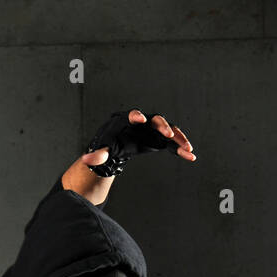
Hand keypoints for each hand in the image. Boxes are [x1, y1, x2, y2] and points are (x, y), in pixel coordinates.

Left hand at [81, 108, 195, 172]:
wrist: (119, 142)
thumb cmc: (110, 141)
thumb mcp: (104, 148)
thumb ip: (97, 154)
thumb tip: (86, 160)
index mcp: (127, 121)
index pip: (132, 116)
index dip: (136, 116)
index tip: (141, 119)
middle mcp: (144, 122)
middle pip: (155, 120)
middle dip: (161, 126)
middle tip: (168, 133)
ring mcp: (154, 130)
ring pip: (168, 130)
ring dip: (178, 138)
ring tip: (188, 148)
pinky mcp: (160, 139)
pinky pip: (172, 143)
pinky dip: (180, 148)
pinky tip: (190, 156)